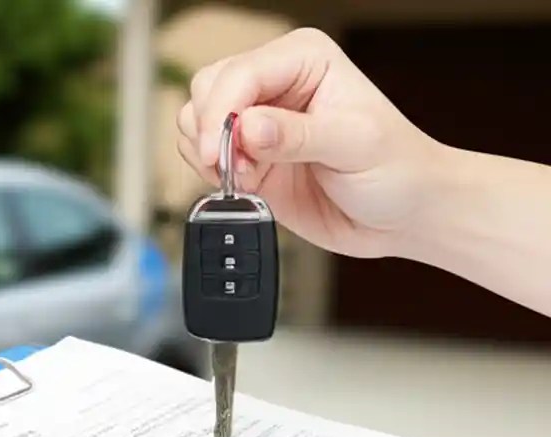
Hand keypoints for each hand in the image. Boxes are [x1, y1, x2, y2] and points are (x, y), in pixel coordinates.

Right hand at [178, 28, 447, 259]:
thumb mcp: (354, 145)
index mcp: (303, 59)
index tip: (219, 153)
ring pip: (196, 121)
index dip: (222, 112)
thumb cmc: (397, 168)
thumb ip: (297, 135)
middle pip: (207, 90)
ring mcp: (257, 121)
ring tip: (251, 176)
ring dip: (210, 154)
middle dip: (212, 132)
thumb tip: (248, 126)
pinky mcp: (247, 156)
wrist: (403, 215)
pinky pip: (201, 156)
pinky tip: (248, 184)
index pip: (240, 73)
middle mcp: (275, 83)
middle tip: (239, 166)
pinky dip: (212, 174)